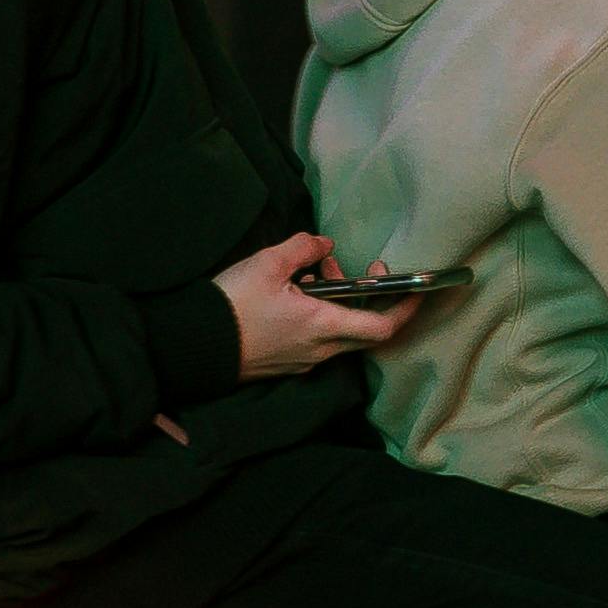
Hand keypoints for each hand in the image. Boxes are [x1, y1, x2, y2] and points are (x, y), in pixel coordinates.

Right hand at [219, 232, 431, 383]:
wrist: (193, 345)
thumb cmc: (232, 305)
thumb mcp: (267, 263)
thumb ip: (303, 248)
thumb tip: (325, 245)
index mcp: (321, 326)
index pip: (382, 327)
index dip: (405, 309)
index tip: (415, 288)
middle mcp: (319, 350)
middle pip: (365, 331)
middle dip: (370, 298)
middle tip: (360, 270)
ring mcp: (303, 361)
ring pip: (339, 333)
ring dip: (340, 302)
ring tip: (319, 269)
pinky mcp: (287, 363)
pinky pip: (318, 340)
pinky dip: (321, 314)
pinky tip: (297, 291)